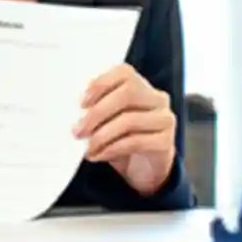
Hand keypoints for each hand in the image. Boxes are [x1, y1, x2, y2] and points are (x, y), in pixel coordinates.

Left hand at [73, 63, 175, 195]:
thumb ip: (95, 110)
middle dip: (98, 112)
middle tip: (78, 130)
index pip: (124, 73)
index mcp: (141, 85)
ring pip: (130, 120)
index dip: (101, 84)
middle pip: (127, 94)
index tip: (81, 103)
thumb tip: (75, 113)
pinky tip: (99, 155)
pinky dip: (112, 149)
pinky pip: (136, 142)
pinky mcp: (166, 142)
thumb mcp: (107, 120)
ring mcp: (164, 119)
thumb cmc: (121, 137)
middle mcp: (157, 98)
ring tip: (88, 147)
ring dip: (102, 135)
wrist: (144, 168)